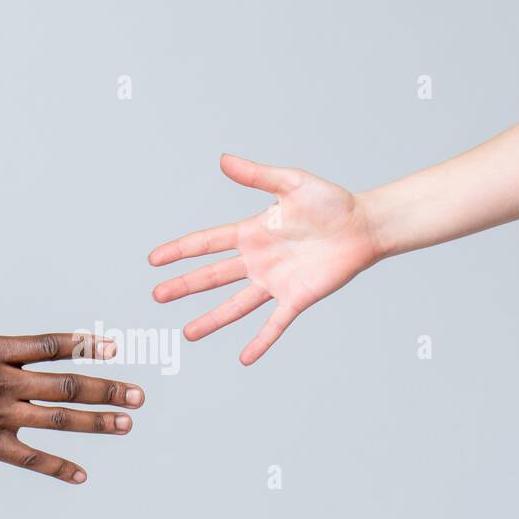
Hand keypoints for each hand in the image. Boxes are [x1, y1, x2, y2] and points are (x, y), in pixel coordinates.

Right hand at [0, 254, 143, 482]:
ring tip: (126, 425)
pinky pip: (28, 459)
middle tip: (138, 395)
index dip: (82, 345)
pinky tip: (81, 475)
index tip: (112, 346)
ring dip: (95, 422)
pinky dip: (55, 467)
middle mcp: (0, 383)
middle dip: (106, 388)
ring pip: (57, 420)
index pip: (48, 345)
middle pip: (64, 383)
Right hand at [149, 154, 381, 364]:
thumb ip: (257, 176)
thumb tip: (223, 160)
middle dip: (184, 286)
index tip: (154, 259)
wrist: (364, 225)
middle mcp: (257, 261)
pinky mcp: (296, 299)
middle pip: (212, 277)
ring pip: (235, 306)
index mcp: (251, 233)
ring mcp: (274, 282)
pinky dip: (261, 342)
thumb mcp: (291, 182)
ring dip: (212, 320)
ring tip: (188, 334)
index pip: (206, 243)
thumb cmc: (331, 202)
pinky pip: (275, 324)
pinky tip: (245, 358)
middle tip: (158, 296)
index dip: (179, 250)